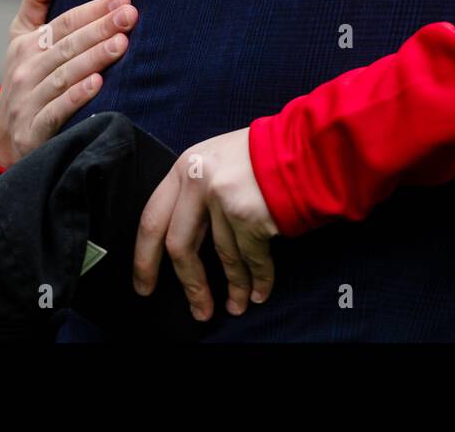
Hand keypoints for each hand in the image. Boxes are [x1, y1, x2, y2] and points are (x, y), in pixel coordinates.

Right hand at [0, 0, 138, 167]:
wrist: (7, 137)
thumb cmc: (28, 73)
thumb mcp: (24, 34)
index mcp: (27, 44)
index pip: (63, 23)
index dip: (92, 11)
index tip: (123, 0)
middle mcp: (26, 70)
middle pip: (67, 46)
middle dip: (99, 29)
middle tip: (130, 16)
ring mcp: (29, 100)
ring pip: (64, 76)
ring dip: (93, 59)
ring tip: (121, 44)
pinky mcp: (34, 130)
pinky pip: (56, 111)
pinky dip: (76, 97)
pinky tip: (98, 84)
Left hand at [133, 128, 278, 321]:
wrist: (309, 144)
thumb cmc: (267, 153)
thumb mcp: (220, 159)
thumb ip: (198, 189)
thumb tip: (187, 234)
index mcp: (185, 166)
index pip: (152, 219)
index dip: (145, 258)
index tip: (145, 286)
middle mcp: (198, 181)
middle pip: (181, 245)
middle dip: (191, 284)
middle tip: (197, 311)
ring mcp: (224, 198)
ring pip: (223, 256)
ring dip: (233, 287)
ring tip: (236, 306)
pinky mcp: (250, 215)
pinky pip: (252, 258)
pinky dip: (257, 280)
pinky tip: (258, 294)